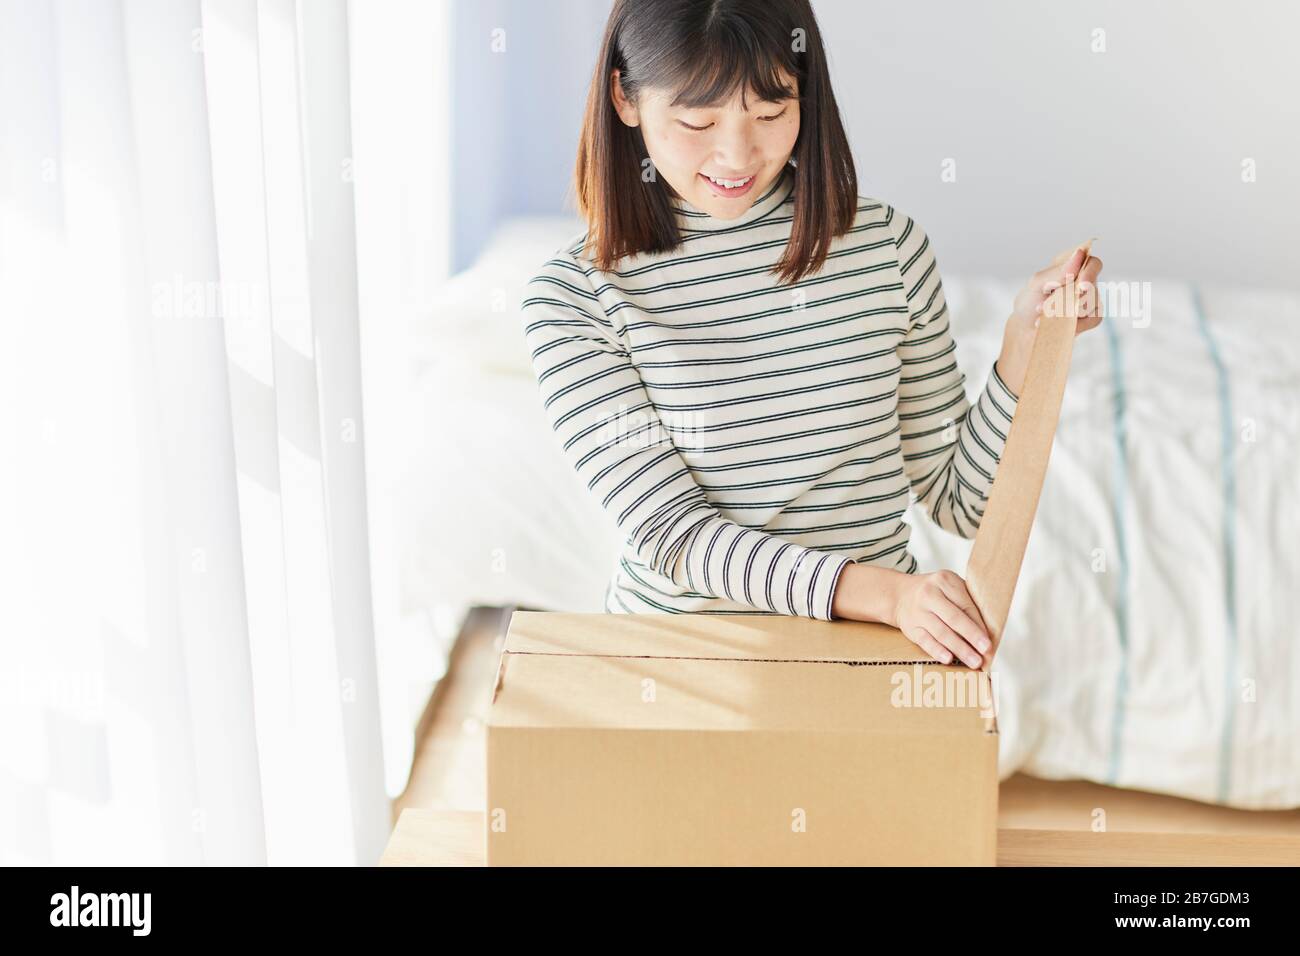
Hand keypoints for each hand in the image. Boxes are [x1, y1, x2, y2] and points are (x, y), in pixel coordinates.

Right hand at [892, 570, 990, 668]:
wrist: (900, 594)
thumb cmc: (933, 593)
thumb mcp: (948, 587)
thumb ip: (965, 602)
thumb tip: (987, 630)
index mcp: (944, 581)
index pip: (965, 605)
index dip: (979, 624)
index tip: (989, 639)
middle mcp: (929, 594)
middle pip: (954, 618)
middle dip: (972, 636)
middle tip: (985, 650)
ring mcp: (918, 611)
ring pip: (941, 632)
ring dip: (959, 648)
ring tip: (973, 660)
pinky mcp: (910, 627)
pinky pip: (925, 640)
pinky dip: (937, 650)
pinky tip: (948, 659)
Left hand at [997, 243, 1104, 394]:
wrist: (1025, 331)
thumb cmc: (1029, 303)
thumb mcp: (1036, 284)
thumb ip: (1057, 271)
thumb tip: (1079, 255)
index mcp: (1070, 267)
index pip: (1090, 261)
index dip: (1089, 270)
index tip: (1079, 283)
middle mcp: (1083, 281)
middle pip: (1094, 280)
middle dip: (1075, 293)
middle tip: (1055, 304)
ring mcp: (1089, 299)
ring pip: (1092, 301)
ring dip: (1067, 310)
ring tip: (1046, 314)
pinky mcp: (1091, 317)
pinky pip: (1094, 318)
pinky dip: (1076, 323)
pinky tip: (1059, 324)